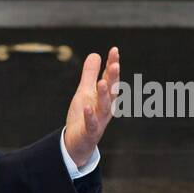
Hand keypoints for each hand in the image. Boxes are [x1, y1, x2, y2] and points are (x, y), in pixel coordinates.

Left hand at [63, 46, 119, 167]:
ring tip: (102, 83)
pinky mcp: (90, 132)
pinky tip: (87, 106)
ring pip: (104, 107)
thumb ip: (90, 74)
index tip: (114, 50)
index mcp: (105, 97)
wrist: (78, 142)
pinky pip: (92, 124)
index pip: (110, 78)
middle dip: (114, 78)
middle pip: (112, 91)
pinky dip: (90, 116)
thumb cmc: (84, 115)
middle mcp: (106, 108)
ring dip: (104, 95)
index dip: (112, 65)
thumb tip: (95, 54)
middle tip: (115, 64)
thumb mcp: (84, 91)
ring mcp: (99, 120)